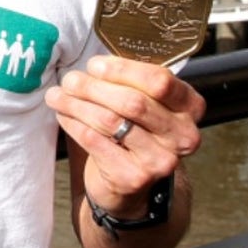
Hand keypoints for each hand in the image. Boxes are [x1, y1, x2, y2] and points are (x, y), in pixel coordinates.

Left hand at [46, 55, 203, 215]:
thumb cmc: (135, 129)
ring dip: (78, 104)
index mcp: (189, 106)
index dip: (123, 70)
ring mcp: (160, 160)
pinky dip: (74, 125)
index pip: (159, 81)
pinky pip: (96, 142)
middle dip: (94, 87)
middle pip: (133, 102)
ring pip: (111, 121)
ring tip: (57, 95)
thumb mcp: (145, 102)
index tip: (94, 65)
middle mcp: (183, 135)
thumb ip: (131, 81)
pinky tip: (63, 115)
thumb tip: (95, 65)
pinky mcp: (134, 178)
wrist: (131, 181)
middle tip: (70, 79)